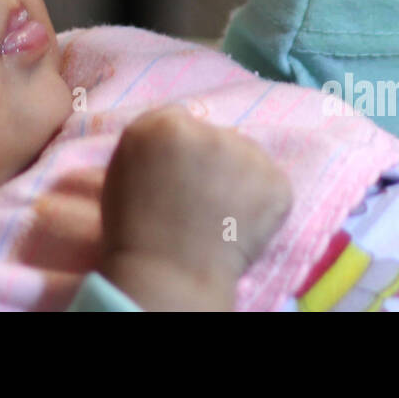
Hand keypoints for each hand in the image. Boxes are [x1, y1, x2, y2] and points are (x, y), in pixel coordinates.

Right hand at [99, 107, 292, 310]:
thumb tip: (177, 142)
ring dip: (239, 178)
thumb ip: (151, 145)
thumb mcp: (122, 172)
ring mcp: (246, 154)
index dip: (180, 150)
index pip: (179, 121)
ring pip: (246, 157)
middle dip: (211, 162)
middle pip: (216, 136)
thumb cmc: (134, 231)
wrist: (170, 276)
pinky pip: (270, 183)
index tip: (178, 176)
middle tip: (200, 200)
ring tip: (221, 215)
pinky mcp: (276, 181)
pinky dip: (262, 202)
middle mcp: (208, 129)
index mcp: (163, 125)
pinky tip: (241, 225)